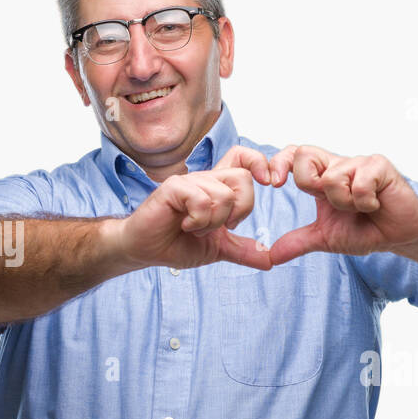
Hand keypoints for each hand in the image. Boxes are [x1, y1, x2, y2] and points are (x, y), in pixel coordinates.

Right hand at [109, 146, 286, 270]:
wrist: (146, 251)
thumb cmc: (177, 244)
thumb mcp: (218, 250)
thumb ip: (244, 251)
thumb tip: (270, 259)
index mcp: (218, 189)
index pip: (243, 159)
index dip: (259, 163)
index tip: (271, 182)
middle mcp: (205, 180)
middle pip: (243, 178)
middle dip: (240, 209)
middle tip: (222, 226)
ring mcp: (189, 182)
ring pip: (224, 195)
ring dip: (214, 222)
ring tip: (196, 229)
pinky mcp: (173, 188)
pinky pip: (202, 200)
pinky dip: (198, 221)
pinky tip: (185, 226)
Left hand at [266, 146, 417, 265]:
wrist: (399, 236)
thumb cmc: (366, 230)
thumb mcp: (326, 238)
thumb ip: (298, 242)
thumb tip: (271, 256)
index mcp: (322, 176)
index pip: (294, 155)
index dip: (279, 162)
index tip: (273, 183)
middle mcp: (338, 164)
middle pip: (305, 155)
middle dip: (309, 184)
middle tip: (327, 201)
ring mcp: (358, 162)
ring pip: (332, 178)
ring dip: (344, 203)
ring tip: (361, 208)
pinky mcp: (379, 166)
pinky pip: (359, 183)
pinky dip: (365, 202)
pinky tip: (375, 205)